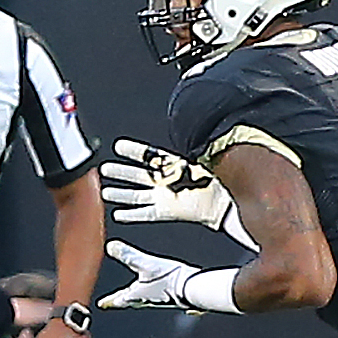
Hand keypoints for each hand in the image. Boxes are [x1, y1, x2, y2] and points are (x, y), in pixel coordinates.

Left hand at [97, 240, 199, 309]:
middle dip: (121, 301)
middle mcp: (147, 299)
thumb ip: (128, 255)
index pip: (119, 299)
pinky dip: (151, 295)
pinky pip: (156, 297)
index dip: (109, 301)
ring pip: (143, 300)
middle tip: (113, 302)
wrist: (193, 288)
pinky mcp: (171, 297)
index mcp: (137, 294)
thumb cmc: (169, 279)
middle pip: (130, 302)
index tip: (101, 304)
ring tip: (132, 296)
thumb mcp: (145, 264)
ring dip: (135, 299)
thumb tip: (110, 246)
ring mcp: (159, 299)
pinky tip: (157, 291)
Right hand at [100, 138, 253, 248]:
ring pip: (138, 194)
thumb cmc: (222, 177)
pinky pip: (147, 213)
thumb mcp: (207, 158)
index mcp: (178, 164)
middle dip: (121, 172)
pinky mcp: (170, 212)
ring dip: (122, 194)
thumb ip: (196, 145)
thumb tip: (193, 123)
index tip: (119, 146)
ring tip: (105, 192)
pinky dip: (133, 215)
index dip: (135, 151)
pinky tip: (119, 214)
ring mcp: (168, 196)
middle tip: (104, 170)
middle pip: (139, 175)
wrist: (232, 201)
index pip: (152, 156)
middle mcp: (170, 180)